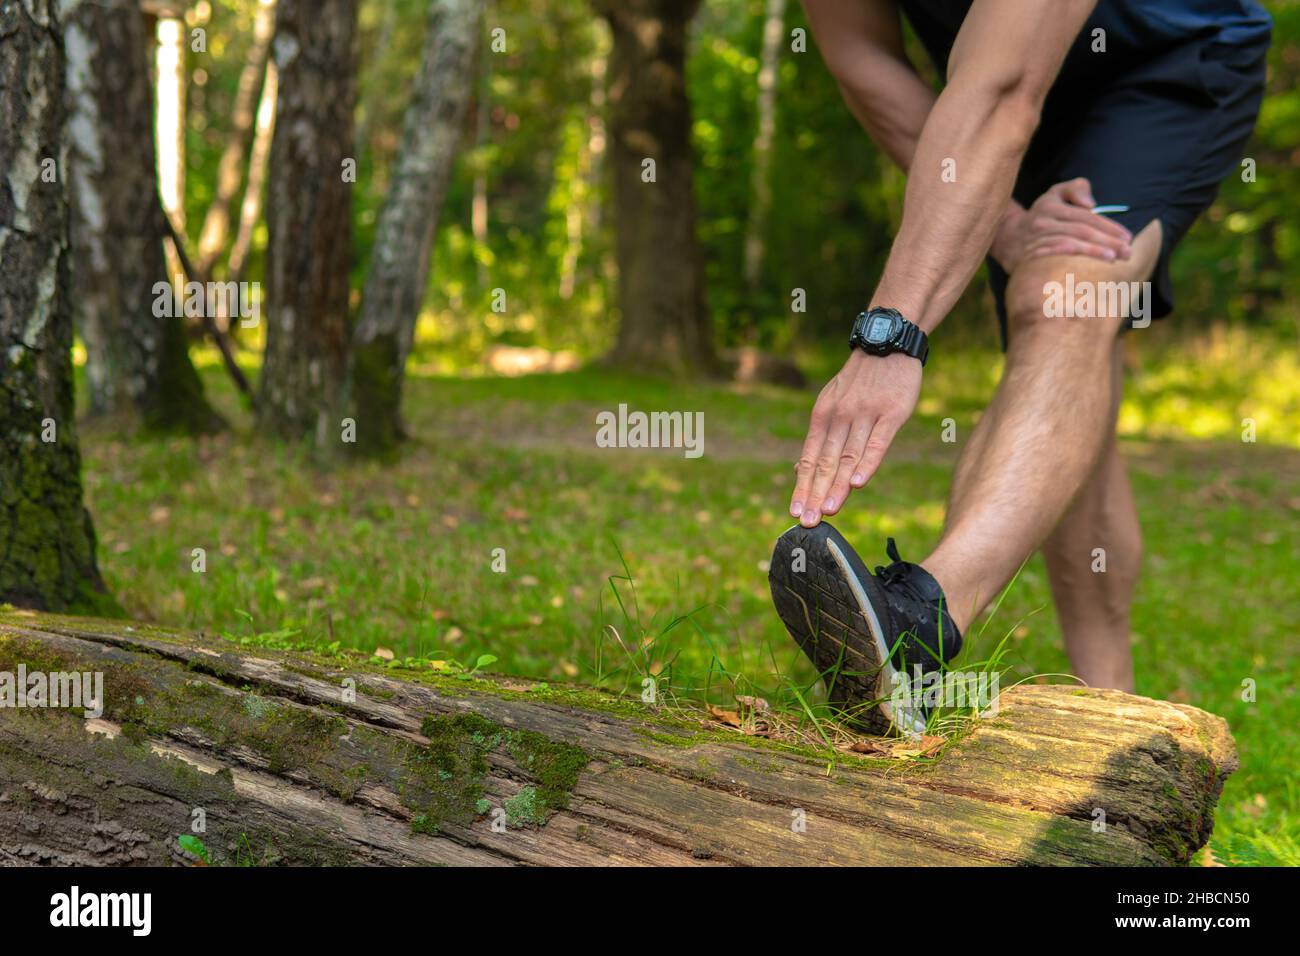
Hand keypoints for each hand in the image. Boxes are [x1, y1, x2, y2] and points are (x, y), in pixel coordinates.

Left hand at [790, 350, 920, 526]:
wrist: (887, 343)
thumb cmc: (859, 380)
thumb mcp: (830, 402)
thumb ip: (820, 436)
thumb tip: (799, 469)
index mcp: (822, 417)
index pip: (809, 458)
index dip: (802, 486)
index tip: (795, 511)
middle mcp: (839, 417)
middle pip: (825, 462)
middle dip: (815, 494)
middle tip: (807, 521)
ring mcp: (865, 415)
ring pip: (848, 457)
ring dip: (837, 486)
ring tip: (828, 510)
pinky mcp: (891, 413)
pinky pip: (877, 442)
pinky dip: (867, 463)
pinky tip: (857, 483)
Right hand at [991, 178, 1131, 273]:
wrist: (1008, 241)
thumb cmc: (1042, 217)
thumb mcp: (1055, 195)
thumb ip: (1076, 189)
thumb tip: (1091, 204)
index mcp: (1050, 204)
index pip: (1086, 216)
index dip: (1109, 226)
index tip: (1127, 238)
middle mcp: (1042, 221)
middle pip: (1081, 230)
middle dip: (1107, 241)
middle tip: (1128, 252)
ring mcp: (1035, 240)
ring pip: (1070, 244)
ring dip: (1095, 251)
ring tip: (1114, 258)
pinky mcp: (1031, 257)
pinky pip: (1057, 257)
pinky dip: (1076, 260)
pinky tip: (1089, 268)